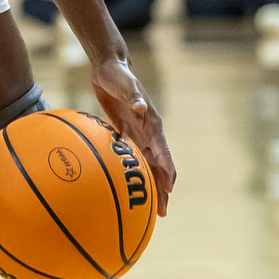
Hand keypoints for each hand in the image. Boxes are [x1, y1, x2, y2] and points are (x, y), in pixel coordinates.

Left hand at [91, 54, 173, 215]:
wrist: (110, 66)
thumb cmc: (118, 73)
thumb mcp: (125, 83)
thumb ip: (132, 95)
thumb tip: (140, 106)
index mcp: (151, 122)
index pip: (162, 150)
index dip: (166, 169)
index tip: (168, 188)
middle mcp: (149, 130)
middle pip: (159, 164)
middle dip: (162, 188)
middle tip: (162, 211)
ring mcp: (139, 132)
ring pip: (147, 164)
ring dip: (150, 184)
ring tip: (150, 207)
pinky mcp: (126, 130)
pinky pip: (132, 155)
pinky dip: (134, 170)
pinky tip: (129, 185)